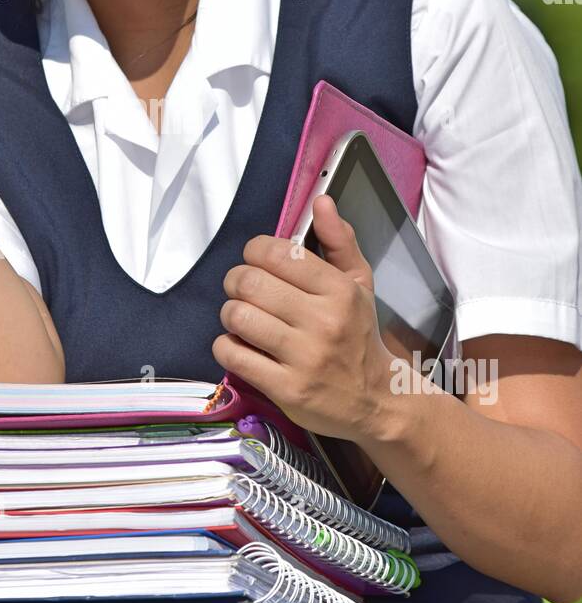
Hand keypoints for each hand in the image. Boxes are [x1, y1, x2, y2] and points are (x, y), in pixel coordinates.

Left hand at [211, 194, 393, 442]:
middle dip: (235, 282)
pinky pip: (232, 354)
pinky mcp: (286, 388)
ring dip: (230, 314)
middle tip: (242, 290)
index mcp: (339, 290)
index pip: (276, 253)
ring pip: (237, 316)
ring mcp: (304, 357)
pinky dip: (227, 346)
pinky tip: (241, 345)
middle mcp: (323, 322)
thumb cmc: (359, 336)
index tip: (256, 262)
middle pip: (248, 283)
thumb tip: (321, 201)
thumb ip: (340, 241)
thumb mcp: (359, 284)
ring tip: (243, 318)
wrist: (375, 400)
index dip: (254, 252)